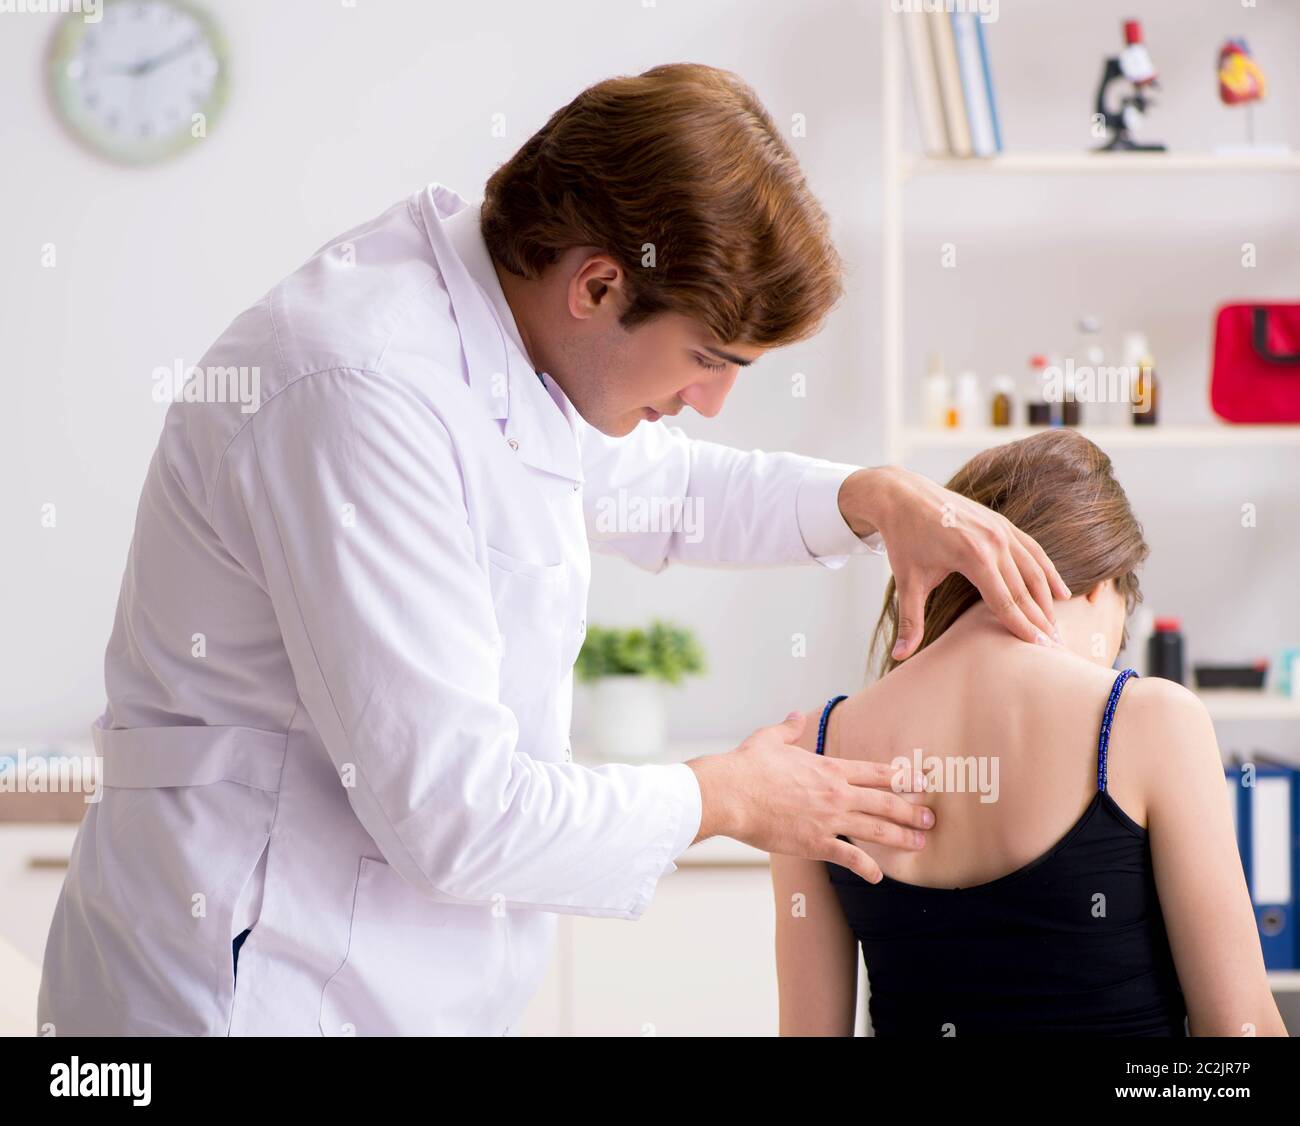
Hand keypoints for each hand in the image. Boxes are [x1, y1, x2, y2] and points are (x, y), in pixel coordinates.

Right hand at [686, 712, 933, 884]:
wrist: (730, 794)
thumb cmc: (747, 766)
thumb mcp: (770, 739)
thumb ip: (789, 728)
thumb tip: (796, 716)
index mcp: (829, 767)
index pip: (876, 773)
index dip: (902, 777)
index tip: (920, 781)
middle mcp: (836, 793)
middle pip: (885, 802)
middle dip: (912, 811)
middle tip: (930, 819)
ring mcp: (829, 820)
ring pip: (876, 830)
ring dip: (901, 837)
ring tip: (919, 844)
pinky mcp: (815, 843)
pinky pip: (849, 858)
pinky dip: (866, 869)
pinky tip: (878, 876)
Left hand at [839, 466, 1070, 659]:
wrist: (903, 496)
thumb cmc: (904, 540)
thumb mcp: (907, 582)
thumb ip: (909, 621)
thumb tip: (898, 656)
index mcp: (973, 557)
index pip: (1005, 601)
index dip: (1022, 627)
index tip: (1038, 649)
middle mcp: (994, 542)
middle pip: (1025, 589)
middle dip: (1040, 619)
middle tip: (1054, 645)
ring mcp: (1001, 529)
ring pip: (1035, 569)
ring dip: (1048, 598)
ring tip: (1056, 625)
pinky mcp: (1002, 523)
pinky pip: (1033, 550)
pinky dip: (1048, 571)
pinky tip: (1060, 592)